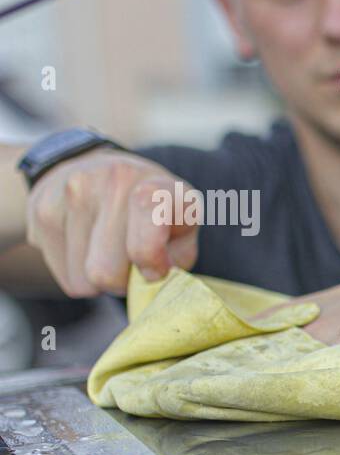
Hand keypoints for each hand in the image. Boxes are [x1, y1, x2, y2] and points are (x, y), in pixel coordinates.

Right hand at [26, 149, 198, 296]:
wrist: (98, 172)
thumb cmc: (153, 216)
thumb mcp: (182, 233)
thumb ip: (176, 259)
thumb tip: (150, 277)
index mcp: (160, 187)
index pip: (145, 235)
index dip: (149, 262)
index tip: (155, 268)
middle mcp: (116, 180)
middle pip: (106, 272)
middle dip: (120, 281)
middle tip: (130, 264)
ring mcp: (73, 190)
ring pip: (82, 278)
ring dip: (97, 277)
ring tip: (108, 250)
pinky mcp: (43, 207)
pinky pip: (62, 273)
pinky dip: (76, 271)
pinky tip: (86, 245)